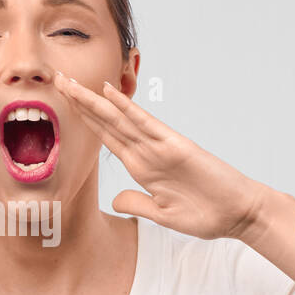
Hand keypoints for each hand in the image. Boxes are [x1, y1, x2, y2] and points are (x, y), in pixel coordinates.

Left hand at [52, 70, 270, 242]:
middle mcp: (147, 151)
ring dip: (93, 100)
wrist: (239, 214)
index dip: (83, 119)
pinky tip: (109, 93)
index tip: (62, 104)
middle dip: (80, 102)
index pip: (106, 136)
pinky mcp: (177, 145)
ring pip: (119, 117)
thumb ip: (137, 204)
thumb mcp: (162, 215)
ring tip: (69, 81)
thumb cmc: (206, 214)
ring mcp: (160, 146)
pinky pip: (146, 123)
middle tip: (56, 80)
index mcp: (141, 167)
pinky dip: (127, 107)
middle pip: (106, 121)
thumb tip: (114, 199)